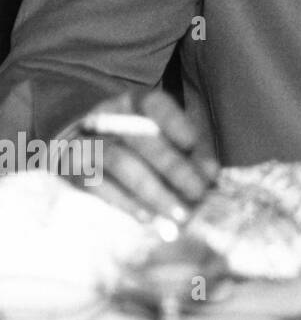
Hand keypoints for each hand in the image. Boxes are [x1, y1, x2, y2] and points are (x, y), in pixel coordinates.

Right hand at [73, 90, 219, 225]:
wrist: (81, 152)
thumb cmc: (138, 147)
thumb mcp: (167, 140)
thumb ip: (192, 154)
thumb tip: (210, 174)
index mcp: (135, 103)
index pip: (154, 103)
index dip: (174, 122)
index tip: (192, 143)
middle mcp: (108, 117)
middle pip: (141, 139)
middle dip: (173, 167)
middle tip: (198, 192)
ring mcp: (86, 142)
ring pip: (120, 163)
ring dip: (153, 191)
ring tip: (179, 213)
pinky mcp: (72, 171)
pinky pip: (98, 186)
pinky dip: (126, 202)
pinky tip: (149, 217)